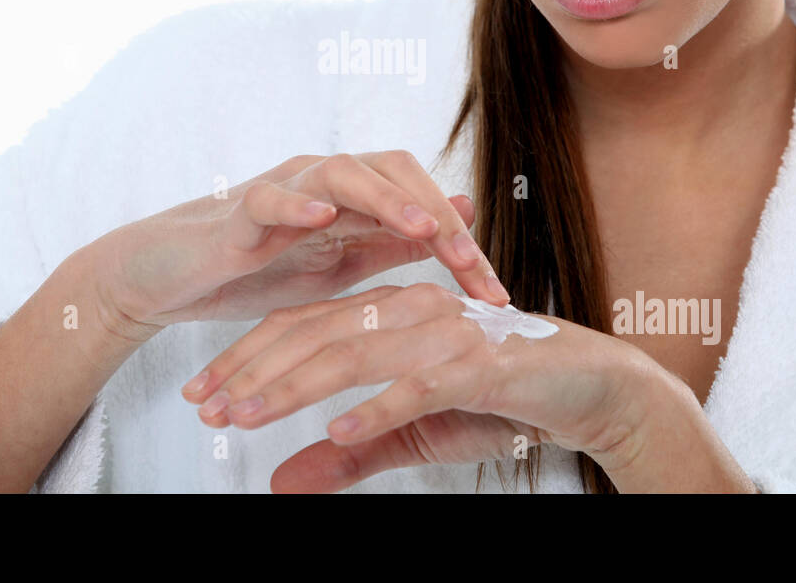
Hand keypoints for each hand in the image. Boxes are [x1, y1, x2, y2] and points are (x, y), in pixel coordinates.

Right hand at [94, 152, 509, 337]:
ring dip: (388, 198)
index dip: (464, 242)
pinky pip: (269, 197)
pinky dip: (298, 204)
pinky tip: (325, 219)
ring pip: (344, 173)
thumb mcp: (339, 264)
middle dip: (440, 218)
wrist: (174, 276)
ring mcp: (284, 191)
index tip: (498, 296)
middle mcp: (326, 182)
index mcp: (355, 199)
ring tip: (423, 229)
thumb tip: (459, 219)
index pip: (423, 202)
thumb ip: (394, 242)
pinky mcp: (237, 212)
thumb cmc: (256, 268)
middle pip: (396, 174)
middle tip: (473, 265)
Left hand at [182, 283, 755, 492]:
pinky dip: (379, 407)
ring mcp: (445, 332)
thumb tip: (280, 484)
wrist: (591, 389)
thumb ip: (349, 456)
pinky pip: (421, 385)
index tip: (204, 394)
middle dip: (254, 370)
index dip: (249, 358)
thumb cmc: (500, 402)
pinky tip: (340, 432)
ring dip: (295, 385)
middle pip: (316, 334)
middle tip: (206, 405)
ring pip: (355, 352)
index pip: (305, 328)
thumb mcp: (413, 435)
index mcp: (392, 315)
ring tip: (249, 415)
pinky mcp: (481, 362)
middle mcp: (412, 311)